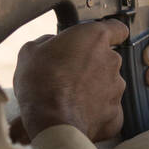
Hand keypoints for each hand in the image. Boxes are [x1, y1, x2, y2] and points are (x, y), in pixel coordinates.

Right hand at [13, 19, 129, 141]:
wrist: (49, 121)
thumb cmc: (39, 83)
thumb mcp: (31, 50)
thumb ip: (47, 41)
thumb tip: (50, 44)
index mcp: (95, 38)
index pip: (116, 28)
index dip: (108, 33)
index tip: (97, 40)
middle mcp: (112, 60)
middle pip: (107, 59)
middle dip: (91, 65)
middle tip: (67, 75)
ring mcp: (116, 89)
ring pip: (107, 85)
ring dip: (93, 89)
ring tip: (68, 98)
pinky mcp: (115, 114)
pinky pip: (106, 110)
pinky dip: (95, 113)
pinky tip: (76, 114)